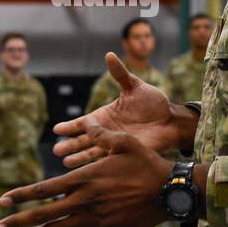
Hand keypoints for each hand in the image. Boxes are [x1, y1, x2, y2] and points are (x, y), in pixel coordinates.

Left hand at [0, 127, 170, 226]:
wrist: (169, 192)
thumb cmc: (147, 164)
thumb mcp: (124, 142)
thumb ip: (101, 135)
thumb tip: (86, 125)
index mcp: (84, 179)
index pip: (44, 189)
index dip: (22, 195)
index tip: (3, 201)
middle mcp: (84, 201)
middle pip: (43, 214)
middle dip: (17, 222)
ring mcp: (94, 219)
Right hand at [53, 52, 187, 166]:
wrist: (170, 120)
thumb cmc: (154, 102)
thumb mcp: (135, 86)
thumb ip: (120, 74)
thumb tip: (109, 54)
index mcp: (105, 116)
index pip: (83, 122)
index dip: (70, 126)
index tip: (56, 129)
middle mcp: (107, 131)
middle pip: (83, 139)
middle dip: (70, 144)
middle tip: (56, 149)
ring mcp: (115, 144)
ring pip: (92, 152)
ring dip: (78, 157)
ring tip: (65, 162)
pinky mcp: (124, 154)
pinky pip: (107, 161)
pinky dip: (96, 165)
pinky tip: (85, 171)